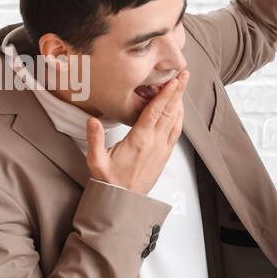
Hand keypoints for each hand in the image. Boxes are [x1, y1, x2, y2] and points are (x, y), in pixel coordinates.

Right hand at [85, 70, 187, 194]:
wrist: (123, 201)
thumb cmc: (109, 181)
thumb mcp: (96, 160)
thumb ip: (94, 139)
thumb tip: (92, 120)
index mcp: (140, 140)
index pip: (156, 111)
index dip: (166, 94)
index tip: (174, 80)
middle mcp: (155, 143)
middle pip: (170, 112)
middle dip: (178, 92)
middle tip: (184, 75)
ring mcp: (162, 150)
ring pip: (175, 122)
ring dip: (179, 104)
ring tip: (182, 88)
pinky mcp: (164, 156)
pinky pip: (175, 133)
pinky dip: (178, 119)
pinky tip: (178, 111)